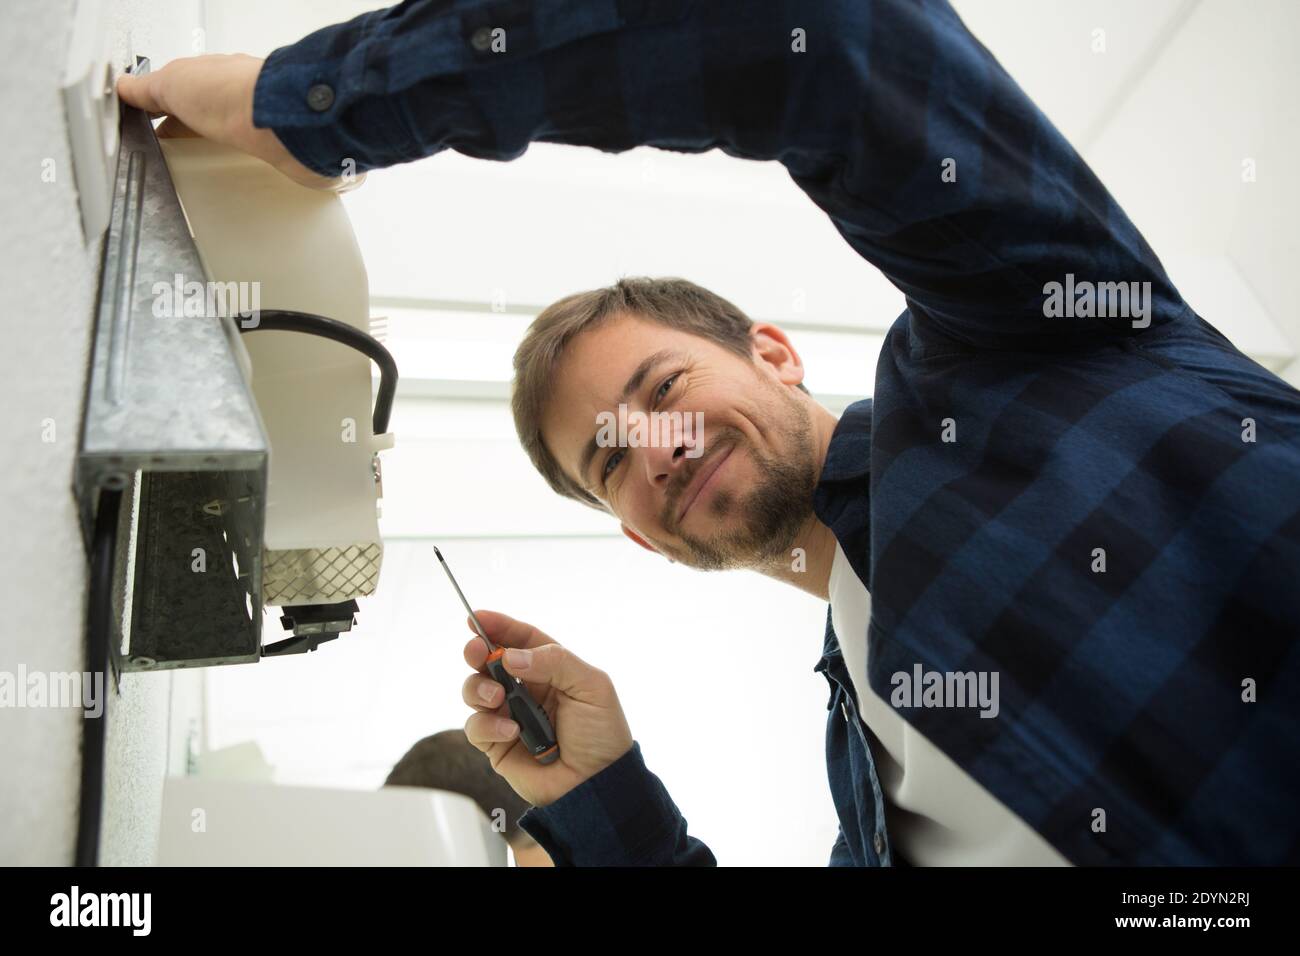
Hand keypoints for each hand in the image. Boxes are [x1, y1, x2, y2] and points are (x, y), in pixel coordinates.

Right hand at [115, 53, 363, 192]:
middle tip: (171, 151)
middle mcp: (236, 101)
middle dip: (188, 132)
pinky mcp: (276, 152)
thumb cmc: (231, 93)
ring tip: (200, 170)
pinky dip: (245, 169)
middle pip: (205, 119)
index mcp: (208, 79)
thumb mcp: (171, 84)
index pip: (179, 95)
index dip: (163, 112)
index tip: (149, 128)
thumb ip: (147, 88)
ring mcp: (258, 126)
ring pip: (231, 141)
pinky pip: (257, 162)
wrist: (282, 118)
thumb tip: (123, 87)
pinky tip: (238, 179)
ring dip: (216, 151)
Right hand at [462, 610, 633, 806]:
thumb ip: (555, 662)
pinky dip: (487, 725)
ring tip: (498, 698)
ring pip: (475, 691)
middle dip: (477, 653)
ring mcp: (509, 716)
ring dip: (479, 689)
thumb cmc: (602, 734)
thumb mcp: (591, 687)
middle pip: (489, 662)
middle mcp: (527, 689)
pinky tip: (511, 732)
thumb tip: (509, 657)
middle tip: (476, 653)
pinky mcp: (497, 745)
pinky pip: (476, 727)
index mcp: (551, 669)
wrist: (597, 785)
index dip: (499, 626)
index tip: (476, 618)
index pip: (521, 639)